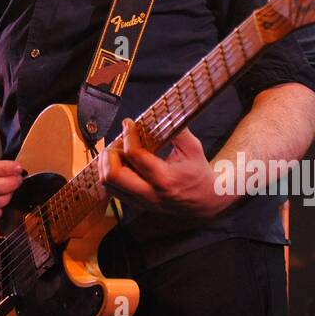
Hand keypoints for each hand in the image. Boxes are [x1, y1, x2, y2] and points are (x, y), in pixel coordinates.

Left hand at [98, 118, 231, 218]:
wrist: (207, 202)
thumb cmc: (199, 173)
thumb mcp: (193, 148)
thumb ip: (177, 129)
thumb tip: (162, 111)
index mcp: (165, 179)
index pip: (134, 155)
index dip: (127, 135)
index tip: (128, 123)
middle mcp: (150, 193)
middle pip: (112, 175)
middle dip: (111, 153)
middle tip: (119, 141)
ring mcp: (141, 202)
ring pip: (107, 184)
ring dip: (107, 164)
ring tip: (119, 151)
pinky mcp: (137, 204)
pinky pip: (112, 190)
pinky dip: (110, 173)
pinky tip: (121, 162)